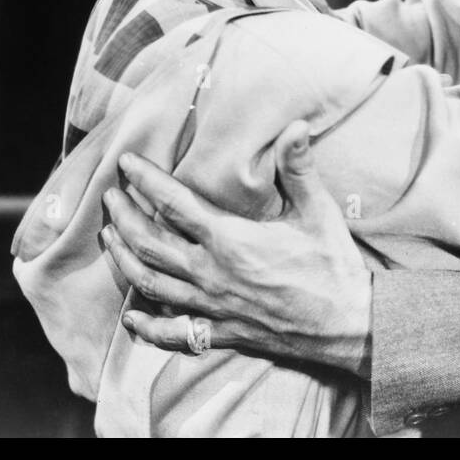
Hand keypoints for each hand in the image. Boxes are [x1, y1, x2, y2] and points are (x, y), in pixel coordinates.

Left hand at [101, 121, 373, 376]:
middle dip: (124, 217)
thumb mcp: (319, 212)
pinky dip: (146, 325)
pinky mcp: (221, 332)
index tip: (128, 162)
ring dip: (124, 260)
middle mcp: (211, 274)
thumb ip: (299, 168)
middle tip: (111, 196)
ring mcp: (212, 307)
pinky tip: (131, 316)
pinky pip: (173, 333)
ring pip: (151, 283)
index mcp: (230, 240)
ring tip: (110, 238)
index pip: (174, 204)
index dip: (147, 180)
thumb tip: (296, 126)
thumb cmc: (334, 267)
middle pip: (149, 243)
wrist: (349, 327)